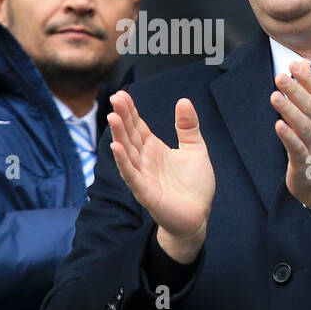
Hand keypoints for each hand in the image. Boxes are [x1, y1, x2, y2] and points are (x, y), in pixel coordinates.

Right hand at [108, 92, 214, 263]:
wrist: (197, 215)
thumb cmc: (194, 185)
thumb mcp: (195, 150)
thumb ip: (188, 127)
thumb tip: (184, 101)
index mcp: (154, 149)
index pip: (138, 126)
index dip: (130, 111)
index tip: (122, 94)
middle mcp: (144, 160)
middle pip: (130, 135)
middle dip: (123, 117)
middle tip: (115, 98)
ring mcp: (143, 175)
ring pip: (127, 152)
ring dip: (119, 135)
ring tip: (113, 117)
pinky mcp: (145, 192)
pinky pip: (131, 175)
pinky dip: (123, 162)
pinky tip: (116, 148)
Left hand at [272, 59, 310, 210]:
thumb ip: (309, 92)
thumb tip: (303, 63)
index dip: (308, 79)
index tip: (295, 66)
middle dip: (296, 91)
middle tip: (280, 77)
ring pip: (304, 126)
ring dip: (290, 110)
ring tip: (275, 97)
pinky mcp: (304, 163)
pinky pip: (297, 148)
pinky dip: (288, 137)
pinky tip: (278, 126)